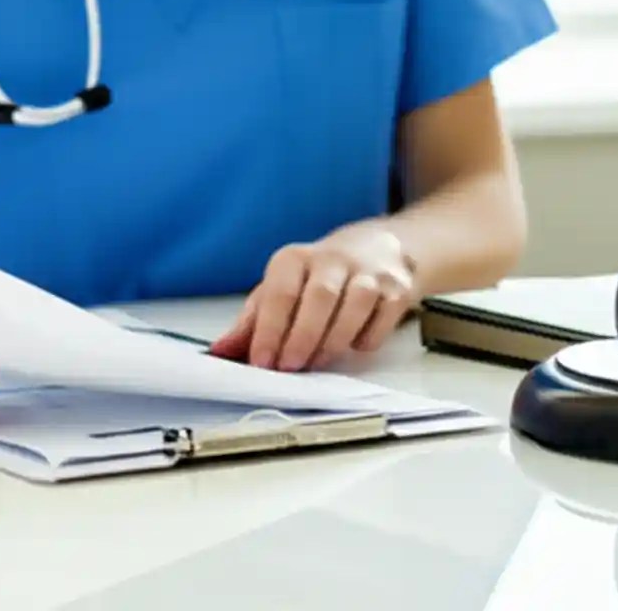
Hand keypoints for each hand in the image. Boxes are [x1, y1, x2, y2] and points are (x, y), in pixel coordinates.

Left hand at [211, 225, 417, 370]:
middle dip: (302, 337)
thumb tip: (220, 352)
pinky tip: (352, 346)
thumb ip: (252, 323)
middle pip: (320, 297)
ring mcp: (370, 272)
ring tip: (317, 363)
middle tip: (289, 368)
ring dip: (334, 341)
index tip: (261, 361)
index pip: (280, 292)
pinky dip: (366, 338)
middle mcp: (333, 260)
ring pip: (355, 305)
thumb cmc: (320, 276)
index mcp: (296, 259)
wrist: (379, 249)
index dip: (269, 329)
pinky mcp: (397, 288)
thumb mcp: (281, 290)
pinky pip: (383, 319)